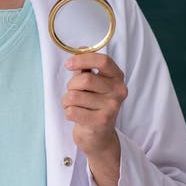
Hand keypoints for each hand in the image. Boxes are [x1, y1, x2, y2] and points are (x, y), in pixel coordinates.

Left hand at [62, 53, 127, 185]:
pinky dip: (68, 113)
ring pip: (75, 96)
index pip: (103, 61)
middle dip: (71, 86)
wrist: (99, 137)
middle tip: (72, 92)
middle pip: (85, 79)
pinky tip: (76, 116)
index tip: (68, 64)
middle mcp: (118, 91)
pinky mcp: (101, 121)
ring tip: (74, 106)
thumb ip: (85, 68)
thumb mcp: (91, 84)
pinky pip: (72, 111)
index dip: (82, 60)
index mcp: (117, 78)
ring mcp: (112, 107)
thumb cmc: (92, 105)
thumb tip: (80, 49)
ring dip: (67, 100)